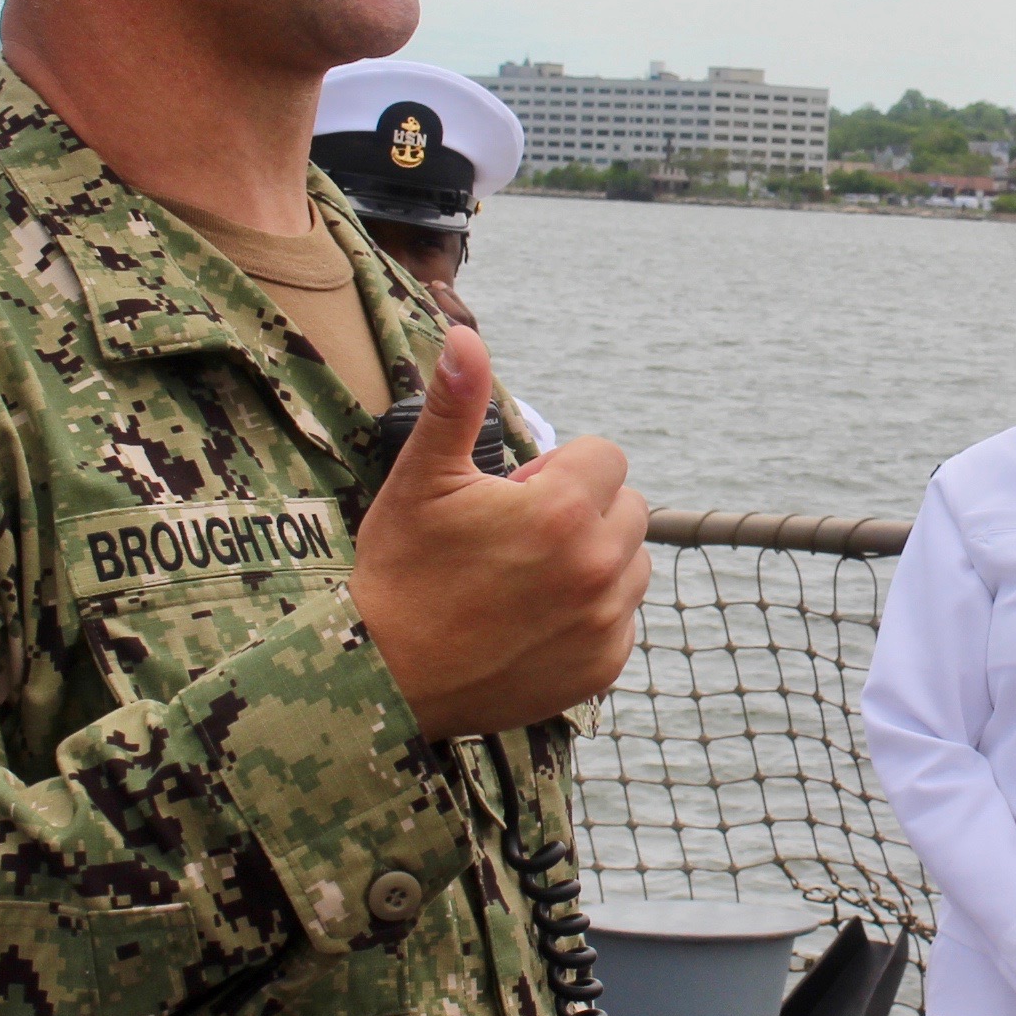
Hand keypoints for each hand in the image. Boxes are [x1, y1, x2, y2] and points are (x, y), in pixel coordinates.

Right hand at [356, 327, 652, 738]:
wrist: (384, 679)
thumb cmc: (400, 571)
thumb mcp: (421, 479)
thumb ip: (455, 404)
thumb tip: (464, 336)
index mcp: (561, 511)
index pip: (606, 457)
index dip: (560, 470)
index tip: (515, 495)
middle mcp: (597, 566)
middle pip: (627, 507)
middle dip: (583, 511)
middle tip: (517, 537)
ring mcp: (604, 622)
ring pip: (632, 564)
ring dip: (595, 561)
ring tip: (528, 578)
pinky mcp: (603, 667)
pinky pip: (623, 620)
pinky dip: (592, 615)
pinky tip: (535, 622)